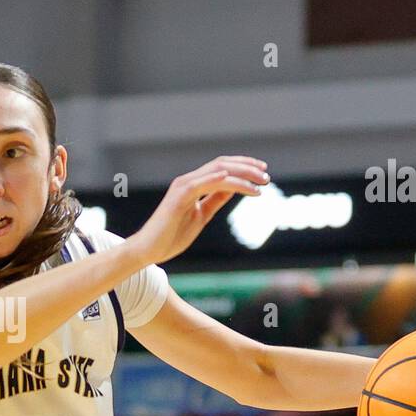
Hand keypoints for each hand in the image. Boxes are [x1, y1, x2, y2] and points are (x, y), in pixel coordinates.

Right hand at [128, 156, 267, 265]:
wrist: (148, 250)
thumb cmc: (171, 237)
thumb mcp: (201, 216)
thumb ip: (214, 201)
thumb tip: (233, 189)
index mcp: (193, 185)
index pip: (222, 168)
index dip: (243, 167)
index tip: (263, 173)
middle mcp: (188, 181)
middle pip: (222, 165)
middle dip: (247, 168)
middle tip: (267, 177)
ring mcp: (182, 187)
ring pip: (217, 171)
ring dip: (242, 175)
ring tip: (261, 183)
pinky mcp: (178, 197)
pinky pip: (202, 183)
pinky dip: (219, 180)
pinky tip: (234, 182)